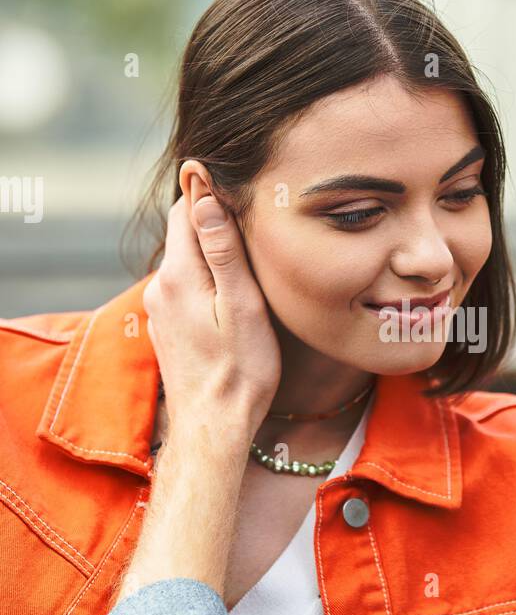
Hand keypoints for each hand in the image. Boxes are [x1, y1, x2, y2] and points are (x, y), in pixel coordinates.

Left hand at [142, 192, 281, 449]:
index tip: (241, 188)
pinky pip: (185, 289)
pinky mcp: (167, 329)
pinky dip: (206, 282)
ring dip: (212, 255)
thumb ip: (223, 249)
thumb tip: (204, 194)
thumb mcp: (242, 304)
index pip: (185, 209)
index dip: (210, 193)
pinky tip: (231, 298)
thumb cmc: (240, 369)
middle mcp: (161, 287)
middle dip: (214, 223)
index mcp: (179, 275)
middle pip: (184, 234)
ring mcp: (161, 310)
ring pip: (186, 263)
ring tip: (249, 262)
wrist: (214, 427)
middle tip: (255, 223)